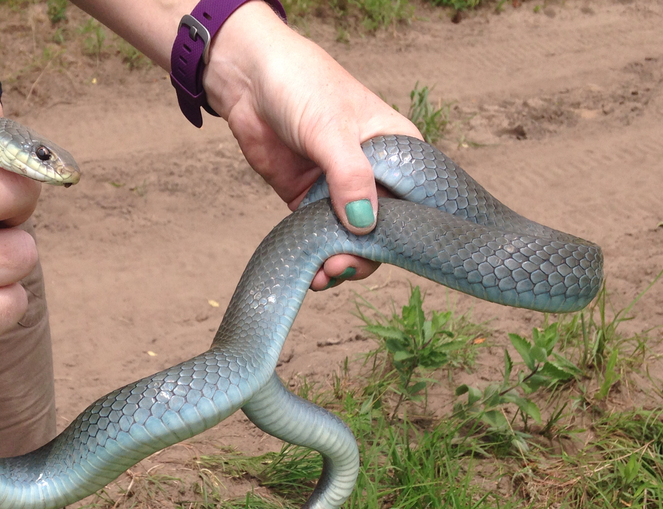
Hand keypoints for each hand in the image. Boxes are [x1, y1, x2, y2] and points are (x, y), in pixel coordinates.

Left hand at [203, 2, 422, 289]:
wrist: (248, 79)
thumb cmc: (301, 86)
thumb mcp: (330, 130)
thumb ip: (349, 176)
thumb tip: (364, 225)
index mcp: (396, 150)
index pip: (415, 201)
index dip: (406, 232)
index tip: (388, 253)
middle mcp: (373, 174)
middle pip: (383, 228)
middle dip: (366, 253)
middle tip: (340, 265)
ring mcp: (339, 189)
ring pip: (351, 238)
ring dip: (341, 260)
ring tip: (324, 274)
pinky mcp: (307, 199)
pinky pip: (319, 237)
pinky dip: (317, 257)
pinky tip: (312, 274)